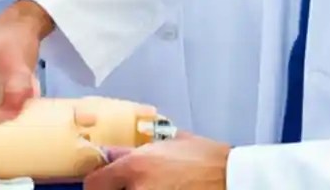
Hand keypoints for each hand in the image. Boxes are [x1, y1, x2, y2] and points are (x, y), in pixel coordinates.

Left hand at [84, 133, 230, 189]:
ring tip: (153, 187)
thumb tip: (113, 153)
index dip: (96, 185)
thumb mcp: (170, 143)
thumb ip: (136, 149)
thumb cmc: (208, 159)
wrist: (235, 178)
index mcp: (136, 168)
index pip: (95, 184)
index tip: (101, 185)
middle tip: (128, 185)